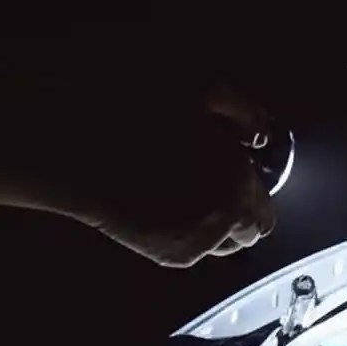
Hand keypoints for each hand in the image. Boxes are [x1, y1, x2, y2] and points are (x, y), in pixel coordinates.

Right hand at [73, 87, 276, 267]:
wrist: (80, 150)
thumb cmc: (140, 113)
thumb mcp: (203, 90)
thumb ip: (245, 113)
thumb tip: (261, 136)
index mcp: (239, 180)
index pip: (266, 206)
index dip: (252, 190)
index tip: (237, 175)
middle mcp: (226, 218)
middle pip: (251, 231)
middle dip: (240, 212)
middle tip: (214, 187)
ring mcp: (197, 242)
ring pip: (223, 243)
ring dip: (216, 225)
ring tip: (185, 196)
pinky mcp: (170, 256)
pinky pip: (195, 249)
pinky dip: (188, 233)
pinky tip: (163, 206)